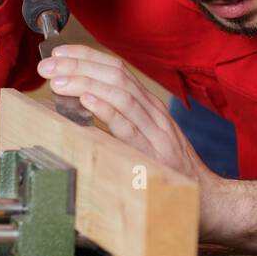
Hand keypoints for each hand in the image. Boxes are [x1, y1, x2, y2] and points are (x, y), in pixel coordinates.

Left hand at [37, 43, 216, 185]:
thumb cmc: (170, 172)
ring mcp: (156, 131)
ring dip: (86, 83)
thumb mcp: (143, 139)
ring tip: (59, 81)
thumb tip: (77, 106)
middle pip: (116, 75)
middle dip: (79, 65)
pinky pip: (129, 126)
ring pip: (121, 93)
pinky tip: (86, 101)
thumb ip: (117, 122)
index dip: (86, 57)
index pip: (116, 69)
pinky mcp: (156, 153)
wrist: (208, 201)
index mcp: (148, 106)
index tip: (58, 54)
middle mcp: (153, 112)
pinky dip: (106, 109)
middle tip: (48, 66)